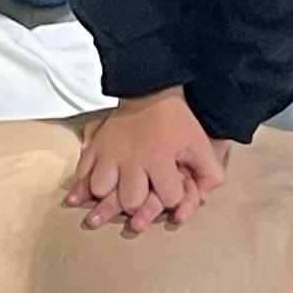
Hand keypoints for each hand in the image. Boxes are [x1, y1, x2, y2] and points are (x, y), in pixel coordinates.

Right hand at [66, 89, 230, 231]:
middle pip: (130, 201)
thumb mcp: (199, 143)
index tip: (172, 191)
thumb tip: (204, 198)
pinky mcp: (96, 145)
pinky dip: (83, 182)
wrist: (150, 88)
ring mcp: (110, 152)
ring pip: (101, 188)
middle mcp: (132, 159)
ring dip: (108, 195)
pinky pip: (83, 170)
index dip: (174, 199)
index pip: (167, 198)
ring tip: (116, 193)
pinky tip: (87, 190)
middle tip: (142, 197)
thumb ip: (209, 172)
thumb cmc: (175, 119)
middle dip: (138, 205)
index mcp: (159, 158)